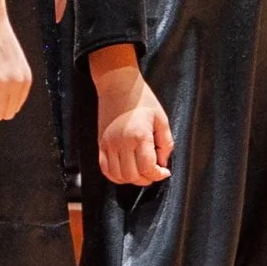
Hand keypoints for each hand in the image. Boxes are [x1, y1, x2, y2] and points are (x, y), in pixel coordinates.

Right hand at [96, 68, 172, 186]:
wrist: (118, 86)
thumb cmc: (143, 101)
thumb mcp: (162, 119)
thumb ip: (166, 144)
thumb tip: (162, 163)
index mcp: (139, 136)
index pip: (147, 168)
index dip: (158, 175)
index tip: (164, 172)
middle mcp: (121, 143)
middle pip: (132, 176)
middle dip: (146, 179)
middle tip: (154, 172)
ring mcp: (108, 145)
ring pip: (118, 176)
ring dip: (131, 179)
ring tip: (141, 171)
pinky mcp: (100, 145)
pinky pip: (105, 169)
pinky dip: (116, 176)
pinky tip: (126, 171)